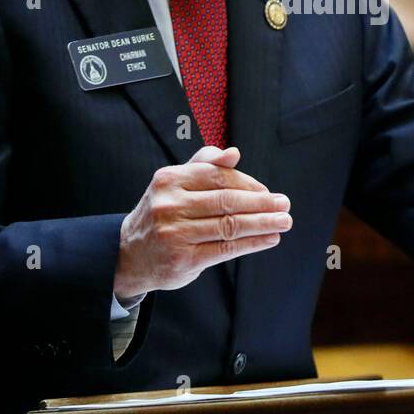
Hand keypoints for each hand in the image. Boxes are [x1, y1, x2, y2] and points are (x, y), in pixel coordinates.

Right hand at [113, 144, 290, 298]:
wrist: (128, 254)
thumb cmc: (161, 214)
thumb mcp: (173, 183)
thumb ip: (203, 165)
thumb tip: (233, 153)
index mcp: (169, 180)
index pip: (217, 176)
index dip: (247, 183)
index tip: (267, 191)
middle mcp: (170, 205)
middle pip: (226, 201)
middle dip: (261, 203)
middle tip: (284, 204)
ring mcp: (175, 234)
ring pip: (229, 225)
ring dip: (262, 223)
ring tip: (283, 221)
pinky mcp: (183, 260)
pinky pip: (226, 248)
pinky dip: (252, 243)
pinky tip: (269, 238)